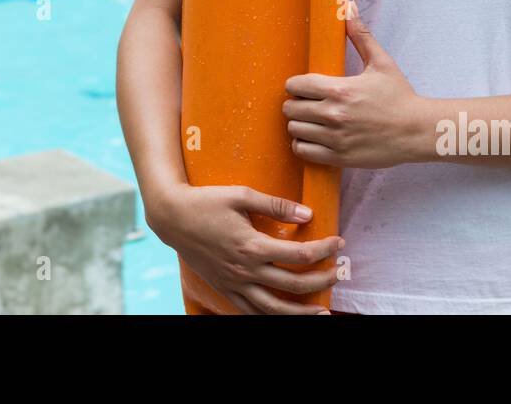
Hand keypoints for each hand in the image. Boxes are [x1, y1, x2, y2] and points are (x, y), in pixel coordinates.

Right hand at [146, 184, 343, 314]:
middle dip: (321, 281)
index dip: (324, 250)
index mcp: (252, 245)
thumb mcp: (242, 195)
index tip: (339, 242)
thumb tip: (308, 215)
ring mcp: (233, 283)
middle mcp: (245, 270)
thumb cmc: (206, 201)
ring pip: (273, 308)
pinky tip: (285, 315)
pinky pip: (251, 311)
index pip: (299, 255)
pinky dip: (271, 316)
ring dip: (300, 313)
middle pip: (292, 285)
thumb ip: (276, 205)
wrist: (172, 217)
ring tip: (321, 312)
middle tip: (338, 274)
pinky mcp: (224, 288)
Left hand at [283, 13, 431, 168]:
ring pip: (294, 130)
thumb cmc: (399, 96)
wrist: (417, 131)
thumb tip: (348, 7)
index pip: (295, 86)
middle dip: (296, 104)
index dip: (296, 85)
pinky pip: (303, 151)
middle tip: (308, 104)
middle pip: (290, 109)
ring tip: (311, 121)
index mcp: (340, 90)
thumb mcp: (381, 63)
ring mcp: (335, 138)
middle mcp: (334, 114)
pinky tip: (315, 137)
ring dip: (299, 125)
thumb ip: (360, 36)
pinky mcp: (338, 157)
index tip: (305, 87)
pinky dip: (304, 144)